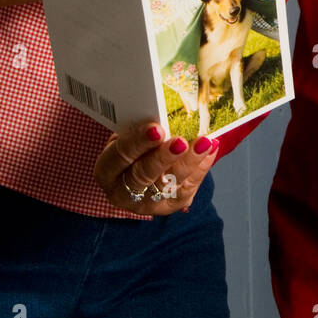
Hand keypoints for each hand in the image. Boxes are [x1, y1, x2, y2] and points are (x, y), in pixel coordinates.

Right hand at [94, 121, 219, 215]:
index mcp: (107, 170)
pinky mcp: (168, 207)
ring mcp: (146, 204)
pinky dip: (200, 168)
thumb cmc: (132, 146)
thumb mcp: (127, 135)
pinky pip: (186, 189)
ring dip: (189, 163)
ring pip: (168, 186)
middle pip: (143, 175)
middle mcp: (122, 192)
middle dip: (164, 157)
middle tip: (181, 141)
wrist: (138, 171)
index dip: (139, 142)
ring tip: (204, 143)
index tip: (157, 128)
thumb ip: (140, 129)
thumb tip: (163, 111)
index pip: (121, 155)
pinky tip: (210, 149)